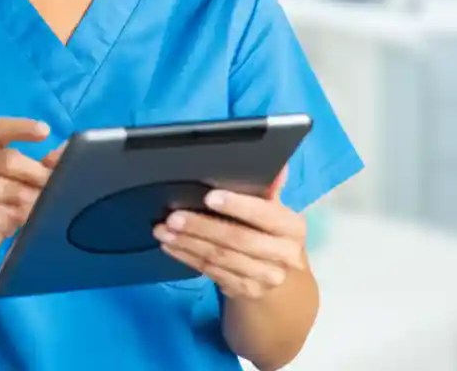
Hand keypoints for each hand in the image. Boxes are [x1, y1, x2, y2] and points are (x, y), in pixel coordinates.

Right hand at [0, 118, 54, 277]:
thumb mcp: (15, 186)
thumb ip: (36, 167)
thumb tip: (65, 153)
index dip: (21, 128)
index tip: (45, 132)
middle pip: (3, 159)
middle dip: (34, 172)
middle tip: (53, 185)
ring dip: (24, 197)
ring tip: (39, 207)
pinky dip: (7, 218)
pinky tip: (16, 224)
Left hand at [152, 167, 306, 300]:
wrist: (283, 283)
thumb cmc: (272, 236)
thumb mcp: (277, 214)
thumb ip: (270, 191)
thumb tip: (276, 165)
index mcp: (293, 228)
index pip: (265, 215)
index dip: (238, 206)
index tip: (209, 197)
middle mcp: (283, 255)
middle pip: (238, 239)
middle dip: (202, 227)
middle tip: (173, 217)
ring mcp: (264, 278)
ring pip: (220, 258)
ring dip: (188, 243)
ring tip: (163, 230)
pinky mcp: (244, 291)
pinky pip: (211, 272)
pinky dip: (188, 258)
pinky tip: (171, 246)